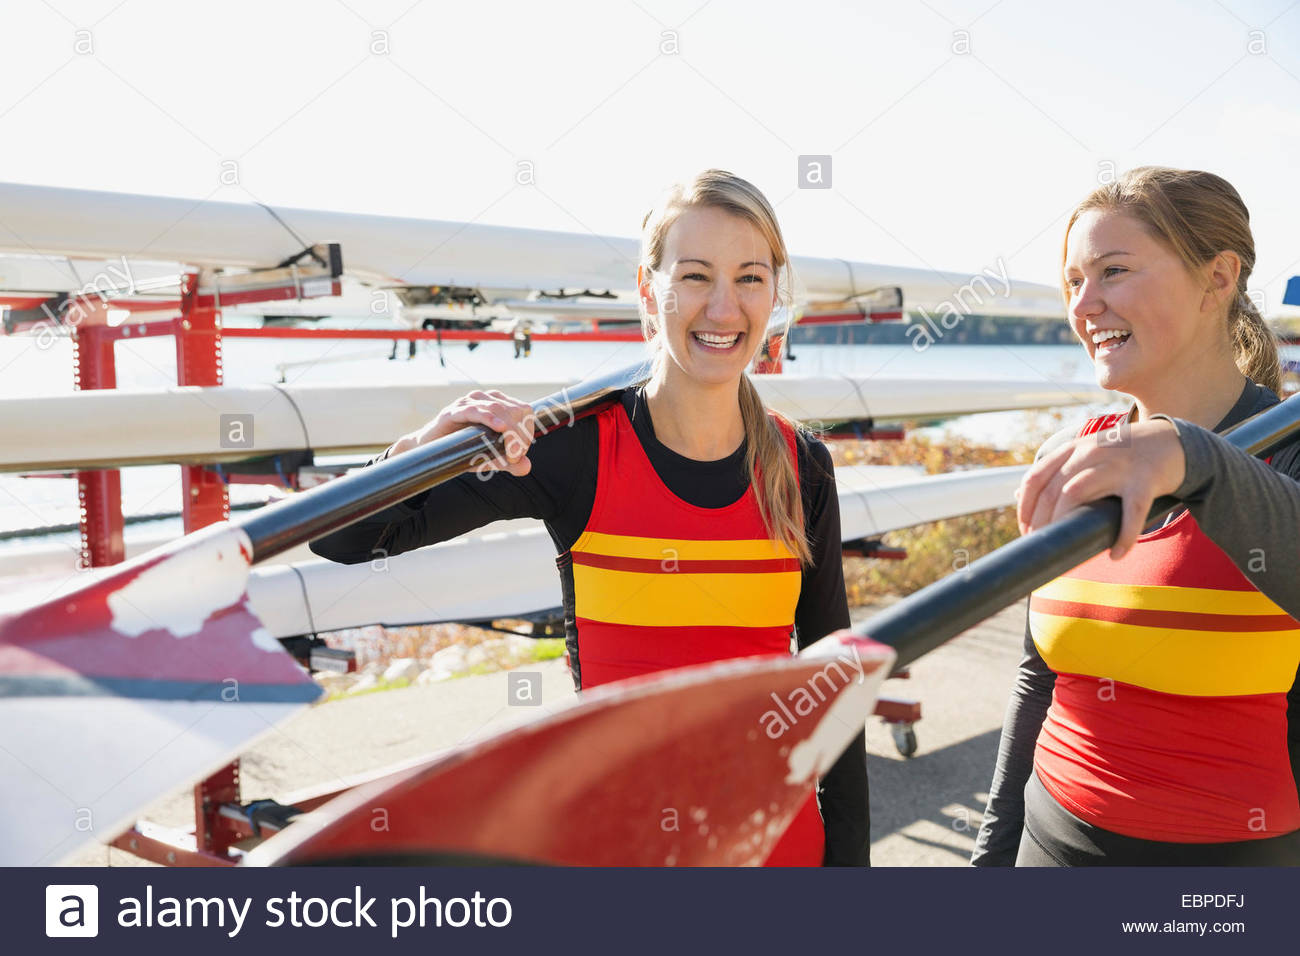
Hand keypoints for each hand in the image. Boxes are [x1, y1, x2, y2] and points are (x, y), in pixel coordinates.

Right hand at [388, 389, 535, 476]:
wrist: (431, 452)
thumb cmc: (462, 451)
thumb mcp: (489, 458)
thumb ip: (509, 463)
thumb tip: (527, 467)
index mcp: (497, 403)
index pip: (524, 410)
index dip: (527, 431)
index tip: (519, 453)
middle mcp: (484, 398)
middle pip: (513, 410)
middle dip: (519, 435)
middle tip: (513, 457)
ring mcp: (468, 402)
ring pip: (497, 408)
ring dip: (509, 431)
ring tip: (509, 452)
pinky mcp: (454, 411)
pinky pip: (475, 410)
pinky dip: (489, 418)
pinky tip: (499, 427)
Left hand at [1016, 418, 1185, 560]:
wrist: (1171, 441)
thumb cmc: (1122, 455)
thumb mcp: (1085, 454)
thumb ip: (1055, 471)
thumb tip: (1019, 495)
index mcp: (1073, 448)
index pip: (1036, 478)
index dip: (1025, 507)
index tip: (1025, 529)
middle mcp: (1091, 452)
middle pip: (1053, 490)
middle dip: (1041, 521)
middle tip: (1042, 544)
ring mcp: (1118, 465)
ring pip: (1077, 494)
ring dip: (1065, 524)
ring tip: (1066, 552)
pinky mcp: (1145, 481)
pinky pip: (1131, 512)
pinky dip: (1124, 536)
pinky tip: (1116, 554)